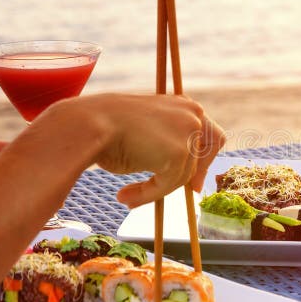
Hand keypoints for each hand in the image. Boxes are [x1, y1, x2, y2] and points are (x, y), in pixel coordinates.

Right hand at [40, 94, 224, 207]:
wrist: (89, 123)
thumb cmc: (109, 129)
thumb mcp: (149, 134)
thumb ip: (169, 147)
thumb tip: (185, 179)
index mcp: (184, 105)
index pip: (211, 133)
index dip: (208, 159)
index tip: (197, 182)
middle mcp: (193, 114)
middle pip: (207, 153)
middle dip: (197, 176)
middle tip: (190, 194)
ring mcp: (189, 132)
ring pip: (182, 175)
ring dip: (157, 189)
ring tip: (129, 195)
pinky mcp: (179, 152)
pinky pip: (168, 185)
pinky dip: (148, 195)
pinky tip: (125, 195)